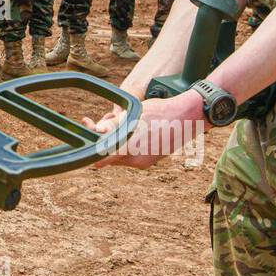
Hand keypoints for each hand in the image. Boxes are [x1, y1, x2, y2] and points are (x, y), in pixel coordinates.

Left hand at [85, 88, 204, 168]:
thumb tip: (94, 130)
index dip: (91, 145)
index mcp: (130, 151)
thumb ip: (112, 126)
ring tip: (124, 118)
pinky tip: (134, 126)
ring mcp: (144, 161)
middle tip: (108, 118)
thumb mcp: (132, 116)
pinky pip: (131, 152)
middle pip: (108, 152)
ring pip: (119, 151)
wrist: (188, 116)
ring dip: (116, 136)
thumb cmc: (160, 113)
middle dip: (104, 135)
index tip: (86, 132)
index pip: (100, 157)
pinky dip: (128, 141)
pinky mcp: (150, 159)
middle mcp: (136, 161)